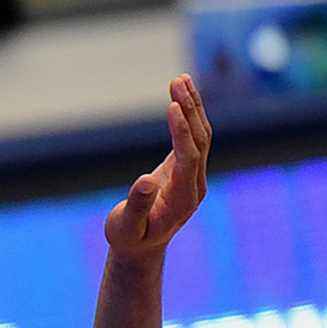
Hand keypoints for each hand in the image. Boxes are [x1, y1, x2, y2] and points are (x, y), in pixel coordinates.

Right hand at [105, 74, 210, 262]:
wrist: (142, 248)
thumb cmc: (129, 238)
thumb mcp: (126, 226)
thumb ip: (136, 205)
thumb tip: (145, 181)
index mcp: (183, 199)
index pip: (189, 158)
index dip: (182, 132)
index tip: (172, 106)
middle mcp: (195, 184)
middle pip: (200, 141)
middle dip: (189, 110)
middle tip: (177, 81)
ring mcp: (194, 176)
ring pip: (200, 135)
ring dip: (191, 107)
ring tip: (180, 79)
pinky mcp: (186, 168)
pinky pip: (192, 137)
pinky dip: (187, 115)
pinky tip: (180, 95)